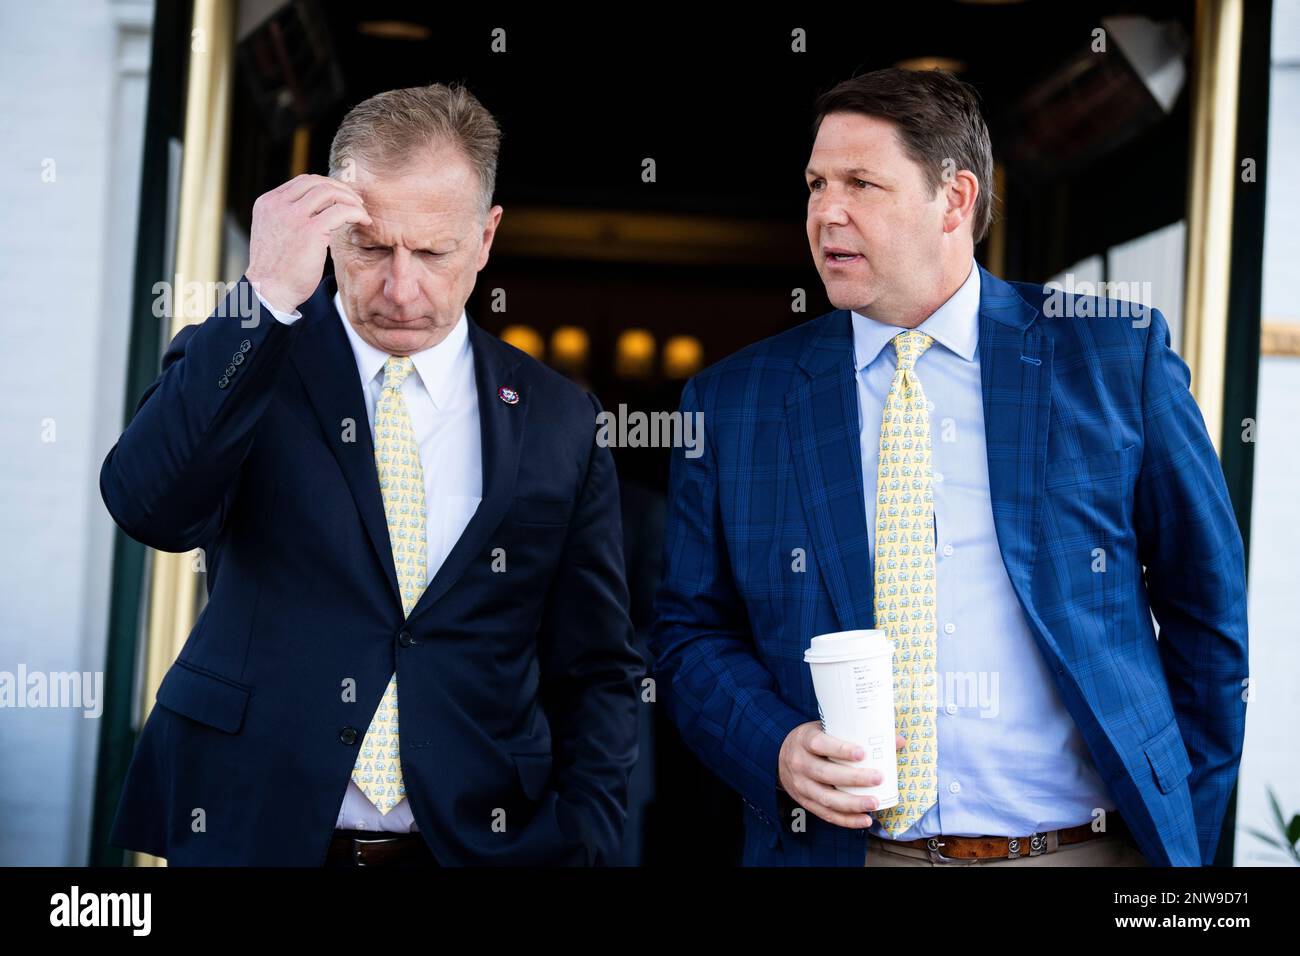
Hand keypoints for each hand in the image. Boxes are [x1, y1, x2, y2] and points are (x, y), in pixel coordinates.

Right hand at [245, 174, 371, 312]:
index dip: (326, 186)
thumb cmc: (276, 271)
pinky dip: (356, 213)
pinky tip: (364, 221)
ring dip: (350, 199)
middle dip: (340, 189)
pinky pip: (341, 211)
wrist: (269, 292)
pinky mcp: (310, 230)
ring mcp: (293, 216)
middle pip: (316, 182)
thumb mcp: (275, 235)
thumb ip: (288, 219)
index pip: (302, 182)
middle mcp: (277, 205)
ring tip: (361, 212)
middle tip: (356, 202)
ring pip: (329, 191)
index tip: (341, 198)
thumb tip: (317, 212)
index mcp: (267, 203)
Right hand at [778, 721, 904, 827]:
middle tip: (877, 778)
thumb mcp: (827, 728)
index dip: (840, 750)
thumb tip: (897, 740)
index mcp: (805, 740)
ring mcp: (801, 785)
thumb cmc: (813, 740)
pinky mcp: (805, 802)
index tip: (862, 753)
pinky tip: (864, 820)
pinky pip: (826, 814)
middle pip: (826, 774)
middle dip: (854, 779)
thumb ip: (857, 733)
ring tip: (874, 802)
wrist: (781, 756)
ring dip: (852, 803)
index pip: (820, 745)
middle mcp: (800, 763)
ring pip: (826, 798)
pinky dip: (846, 820)